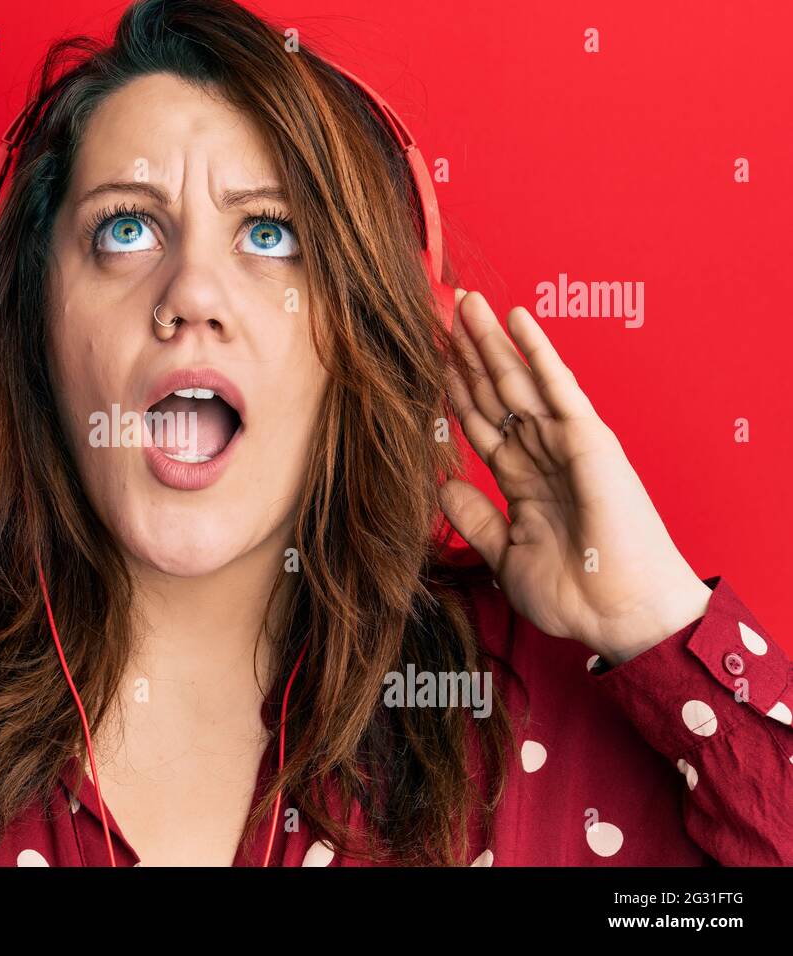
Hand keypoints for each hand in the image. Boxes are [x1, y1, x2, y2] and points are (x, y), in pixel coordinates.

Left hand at [437, 290, 712, 665]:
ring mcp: (565, 442)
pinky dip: (537, 350)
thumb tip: (441, 486)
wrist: (619, 614)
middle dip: (467, 354)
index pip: (480, 423)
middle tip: (442, 312)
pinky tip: (517, 318)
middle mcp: (542, 453)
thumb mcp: (506, 553)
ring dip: (490, 341)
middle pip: (494, 392)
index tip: (428, 361)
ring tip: (466, 303)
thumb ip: (475, 517)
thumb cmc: (575, 592)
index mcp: (523, 480)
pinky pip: (557, 386)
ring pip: (517, 380)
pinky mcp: (587, 439)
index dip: (454, 390)